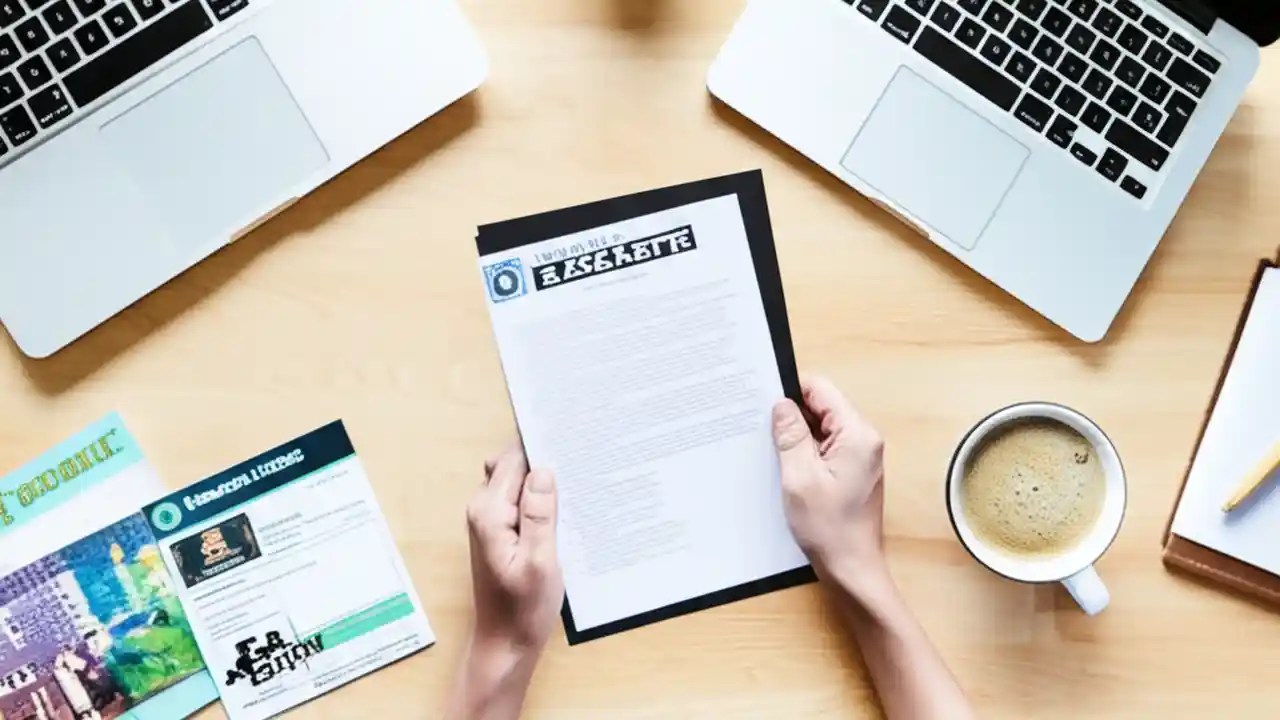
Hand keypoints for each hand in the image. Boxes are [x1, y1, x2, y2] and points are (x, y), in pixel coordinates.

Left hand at [466, 444, 563, 655]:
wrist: (504, 645)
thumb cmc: (523, 610)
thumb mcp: (540, 562)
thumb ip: (539, 514)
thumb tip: (542, 471)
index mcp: (490, 513)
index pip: (514, 460)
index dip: (542, 449)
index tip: (571, 442)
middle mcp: (482, 510)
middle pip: (514, 466)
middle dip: (544, 461)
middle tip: (580, 464)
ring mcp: (489, 521)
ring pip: (517, 481)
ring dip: (544, 481)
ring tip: (577, 486)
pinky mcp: (499, 531)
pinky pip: (519, 500)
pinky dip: (540, 499)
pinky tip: (563, 510)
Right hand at [771, 376, 886, 574]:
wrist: (852, 568)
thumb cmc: (829, 529)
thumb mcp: (799, 477)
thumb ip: (790, 435)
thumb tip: (781, 404)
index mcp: (857, 435)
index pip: (822, 391)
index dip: (791, 391)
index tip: (765, 402)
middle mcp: (865, 440)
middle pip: (823, 407)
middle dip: (792, 416)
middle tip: (763, 430)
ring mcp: (861, 456)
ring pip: (822, 428)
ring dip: (797, 436)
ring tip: (775, 453)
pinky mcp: (853, 471)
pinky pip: (826, 448)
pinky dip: (805, 452)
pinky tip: (788, 467)